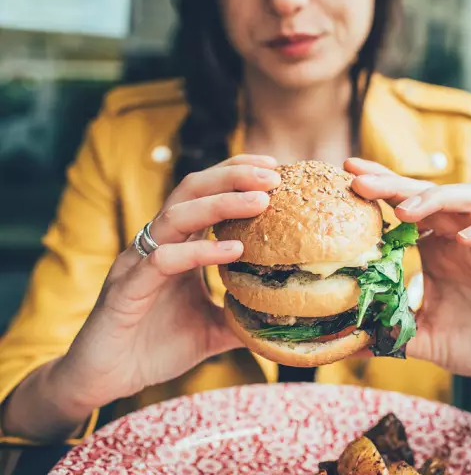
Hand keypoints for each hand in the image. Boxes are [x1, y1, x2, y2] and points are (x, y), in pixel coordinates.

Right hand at [55, 155, 280, 413]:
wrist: (106, 379)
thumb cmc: (156, 347)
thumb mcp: (211, 329)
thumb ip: (241, 316)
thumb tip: (284, 317)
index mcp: (176, 245)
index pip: (205, 194)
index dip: (236, 175)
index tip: (275, 170)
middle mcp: (156, 244)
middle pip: (191, 190)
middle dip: (233, 176)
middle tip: (273, 174)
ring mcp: (138, 263)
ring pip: (176, 215)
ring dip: (221, 203)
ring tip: (261, 201)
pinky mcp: (126, 289)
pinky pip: (162, 260)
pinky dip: (198, 251)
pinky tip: (233, 251)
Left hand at [346, 158, 470, 422]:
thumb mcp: (422, 338)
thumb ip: (388, 334)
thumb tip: (344, 344)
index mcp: (436, 250)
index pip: (407, 205)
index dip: (382, 186)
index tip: (348, 173)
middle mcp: (463, 239)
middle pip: (431, 195)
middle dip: (395, 184)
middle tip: (361, 181)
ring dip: (438, 199)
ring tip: (406, 210)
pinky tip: (466, 239)